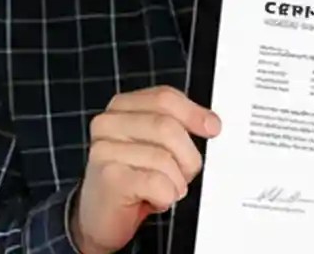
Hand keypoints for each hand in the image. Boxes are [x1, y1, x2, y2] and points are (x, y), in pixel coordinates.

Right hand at [71, 86, 221, 253]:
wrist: (100, 216)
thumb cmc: (132, 177)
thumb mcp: (154, 144)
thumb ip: (176, 126)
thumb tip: (211, 122)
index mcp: (122, 107)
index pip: (164, 98)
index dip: (193, 112)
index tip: (213, 127)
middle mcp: (108, 123)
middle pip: (168, 127)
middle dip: (187, 156)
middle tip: (184, 173)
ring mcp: (105, 150)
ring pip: (164, 158)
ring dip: (176, 182)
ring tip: (165, 189)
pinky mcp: (109, 178)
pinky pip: (157, 183)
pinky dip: (165, 196)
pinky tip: (154, 199)